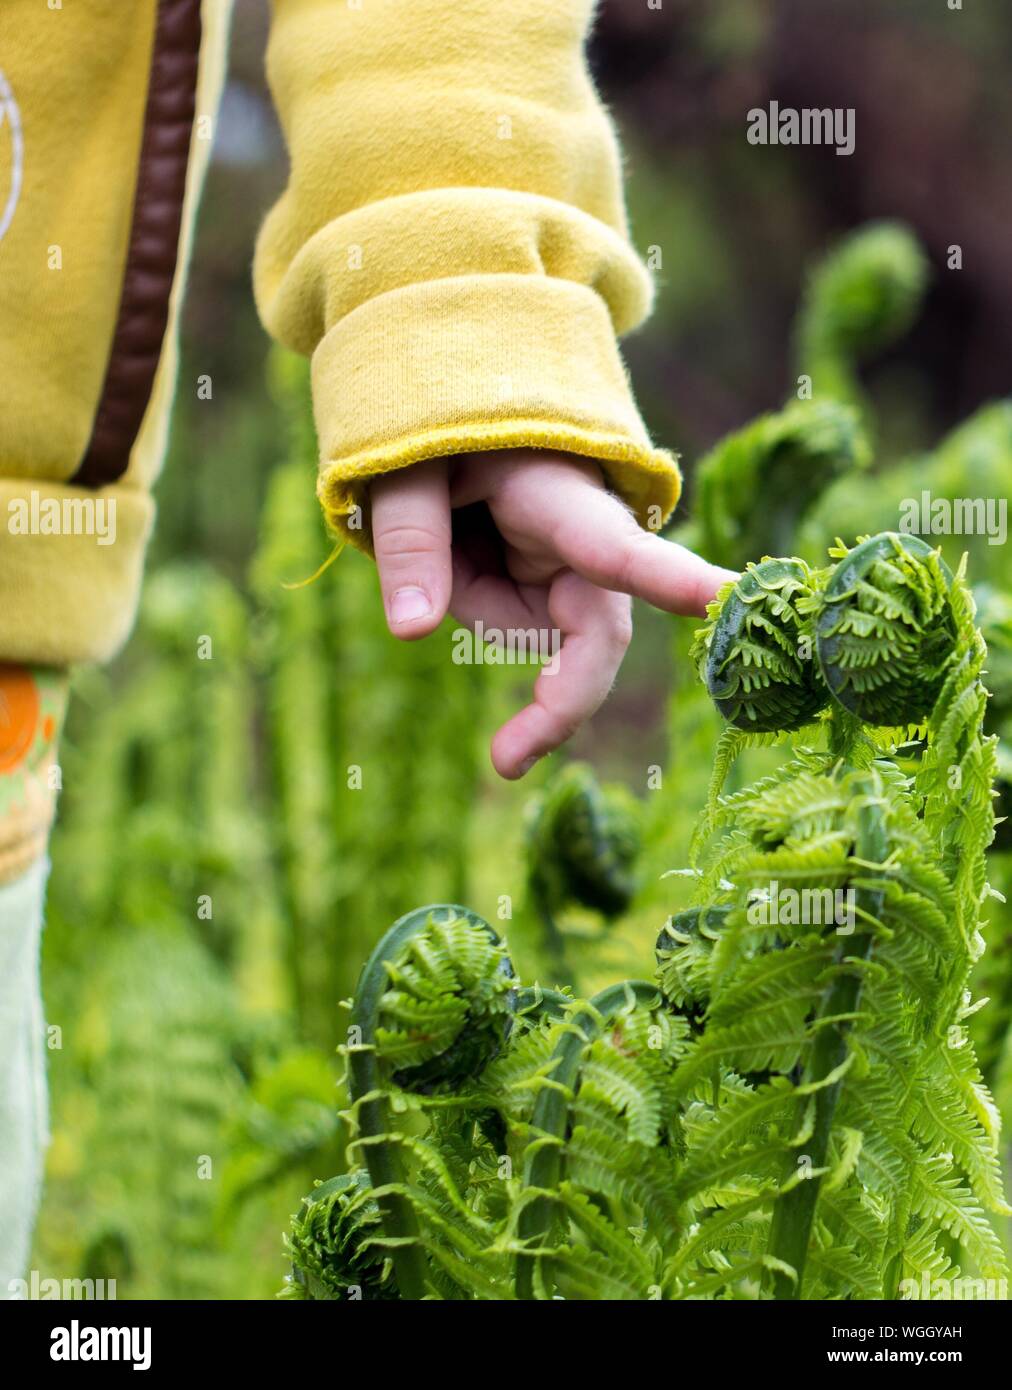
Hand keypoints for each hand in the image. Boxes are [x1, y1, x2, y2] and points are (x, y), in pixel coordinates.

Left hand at [371, 451, 736, 778]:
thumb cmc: (440, 429)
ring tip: (442, 527)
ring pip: (540, 635)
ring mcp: (576, 566)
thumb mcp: (404, 472)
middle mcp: (588, 537)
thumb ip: (410, 539)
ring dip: (476, 606)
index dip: (670, 576)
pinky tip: (464, 552)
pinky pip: (521, 626)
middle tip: (505, 760)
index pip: (616, 545)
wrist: (462, 420)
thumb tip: (414, 631)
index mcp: (559, 493)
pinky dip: (481, 607)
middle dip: (559, 703)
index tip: (723, 598)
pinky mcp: (559, 586)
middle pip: (599, 636)